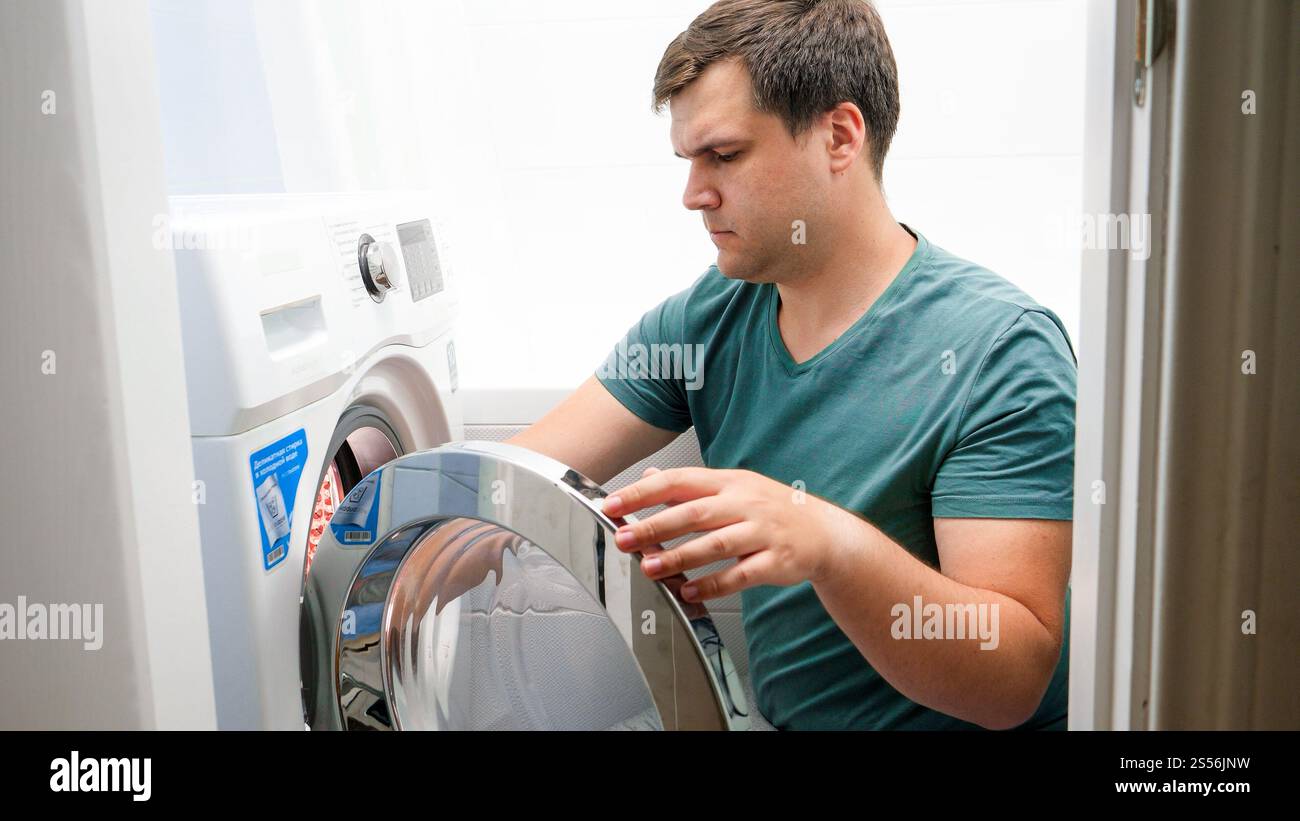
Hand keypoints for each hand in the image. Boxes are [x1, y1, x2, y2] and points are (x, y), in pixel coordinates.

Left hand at [601, 466, 860, 601]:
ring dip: (680, 557)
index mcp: (730, 482)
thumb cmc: (772, 510)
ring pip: (715, 544)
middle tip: (624, 539)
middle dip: (655, 526)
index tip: (614, 505)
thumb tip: (649, 477)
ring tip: (650, 568)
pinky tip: (689, 592)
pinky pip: (740, 575)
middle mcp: (745, 503)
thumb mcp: (734, 487)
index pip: (679, 481)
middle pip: (694, 512)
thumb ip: (691, 486)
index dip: (644, 493)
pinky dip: (713, 584)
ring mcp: (763, 532)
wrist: (826, 533)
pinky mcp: (776, 561)